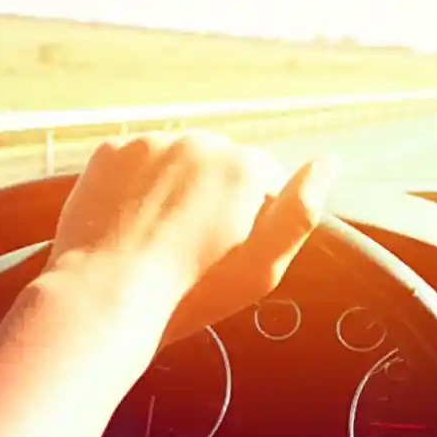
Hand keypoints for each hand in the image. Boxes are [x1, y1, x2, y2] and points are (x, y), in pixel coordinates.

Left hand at [45, 132, 338, 343]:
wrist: (105, 296)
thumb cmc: (191, 291)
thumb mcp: (264, 265)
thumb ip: (303, 209)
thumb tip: (330, 160)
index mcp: (243, 165)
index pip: (263, 177)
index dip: (251, 214)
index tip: (229, 247)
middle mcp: (199, 140)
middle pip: (218, 162)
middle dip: (212, 192)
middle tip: (191, 243)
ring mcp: (149, 142)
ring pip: (175, 158)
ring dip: (173, 184)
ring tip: (157, 233)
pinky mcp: (109, 152)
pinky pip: (134, 161)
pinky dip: (135, 184)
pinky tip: (130, 221)